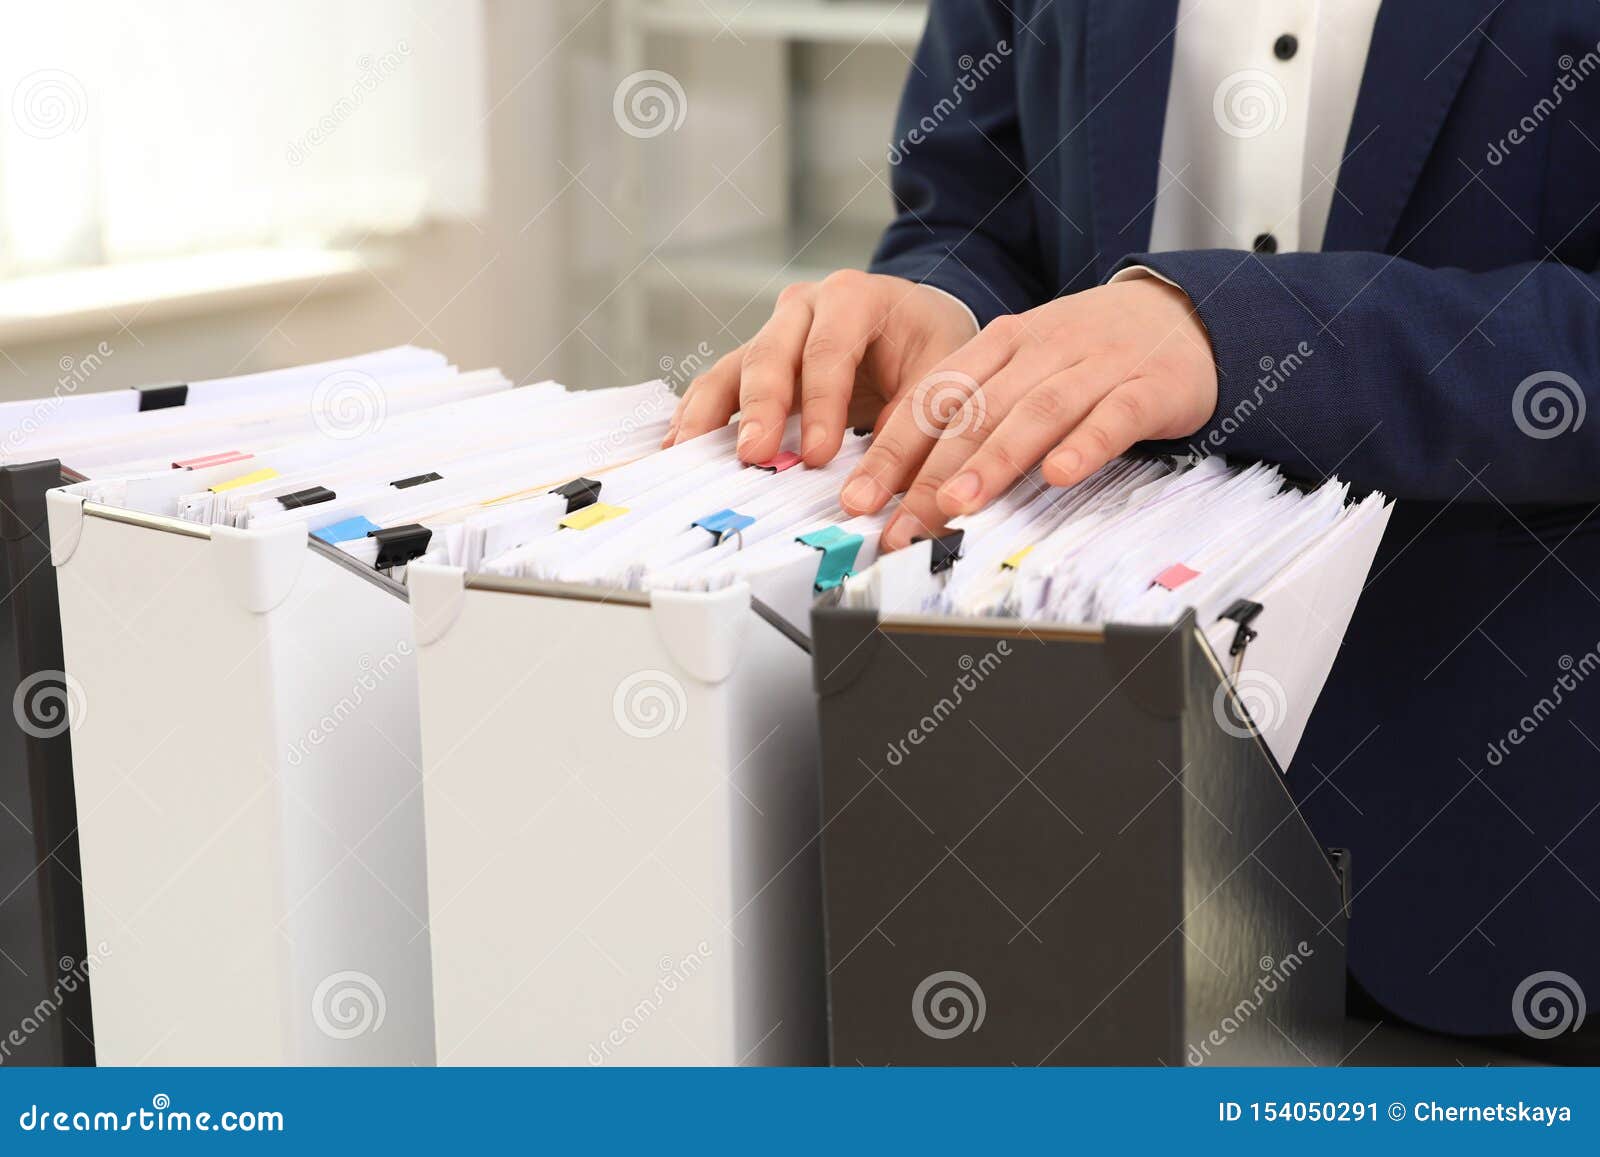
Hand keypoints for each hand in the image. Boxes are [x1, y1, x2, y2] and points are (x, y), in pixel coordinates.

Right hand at [664, 272, 977, 464]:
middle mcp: (803, 308)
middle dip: (760, 409)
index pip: (828, 351)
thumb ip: (916, 420)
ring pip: (732, 368)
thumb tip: (884, 479)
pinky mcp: (756, 363)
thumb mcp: (943, 372)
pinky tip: (680, 447)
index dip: (821, 405)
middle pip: (769, 354)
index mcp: (853, 298)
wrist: (915, 318)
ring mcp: (772, 333)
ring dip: (710, 414)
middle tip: (754, 456)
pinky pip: (719, 386)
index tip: (819, 456)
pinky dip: (699, 417)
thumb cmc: (928, 343)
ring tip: (690, 454)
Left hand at [840, 277, 1218, 549]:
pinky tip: (1060, 476)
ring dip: (993, 462)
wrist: (1183, 313)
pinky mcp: (1148, 385)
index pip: (933, 399)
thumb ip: (972, 413)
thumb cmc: (1088, 354)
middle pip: (975, 413)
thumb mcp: (1022, 367)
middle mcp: (1040, 350)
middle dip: (929, 473)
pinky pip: (1111, 416)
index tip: (860, 500)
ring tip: (958, 505)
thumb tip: (906, 480)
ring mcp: (1095, 365)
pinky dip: (1084, 446)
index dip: (892, 451)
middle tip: (898, 525)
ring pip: (1035, 412)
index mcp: (998, 345)